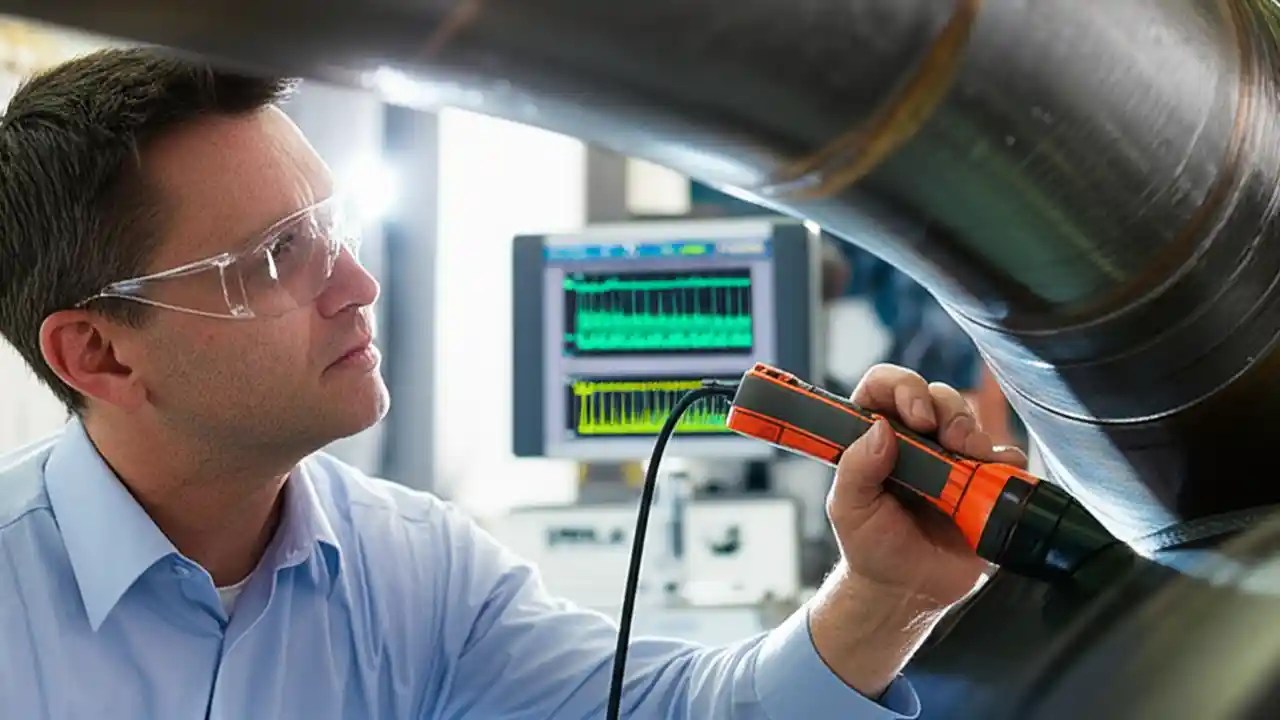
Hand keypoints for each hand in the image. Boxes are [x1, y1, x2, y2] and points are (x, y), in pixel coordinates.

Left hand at [831, 363, 1025, 605]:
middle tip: (950, 441)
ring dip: (974, 434)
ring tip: (970, 464)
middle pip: (936, 394)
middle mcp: (915, 440)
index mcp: (874, 436)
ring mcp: (951, 458)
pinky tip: (992, 481)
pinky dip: (1004, 463)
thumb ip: (856, 468)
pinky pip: (1004, 457)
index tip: (915, 416)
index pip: (885, 386)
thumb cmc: (872, 546)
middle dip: (947, 410)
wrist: (907, 590)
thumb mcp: (849, 508)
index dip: (902, 387)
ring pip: (970, 419)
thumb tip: (879, 429)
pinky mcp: (983, 481)